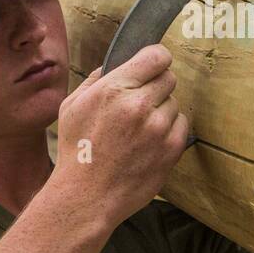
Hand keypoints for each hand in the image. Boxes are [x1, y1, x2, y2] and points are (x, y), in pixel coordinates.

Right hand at [50, 44, 187, 225]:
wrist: (87, 196)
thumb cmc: (76, 151)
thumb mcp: (71, 106)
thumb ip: (96, 79)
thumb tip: (115, 65)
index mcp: (114, 90)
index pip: (156, 56)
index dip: (155, 59)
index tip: (152, 66)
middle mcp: (139, 106)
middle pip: (168, 77)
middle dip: (156, 85)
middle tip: (140, 102)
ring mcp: (158, 128)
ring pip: (174, 102)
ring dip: (162, 109)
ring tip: (140, 128)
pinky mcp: (171, 149)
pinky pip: (182, 124)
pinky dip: (170, 129)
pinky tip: (149, 141)